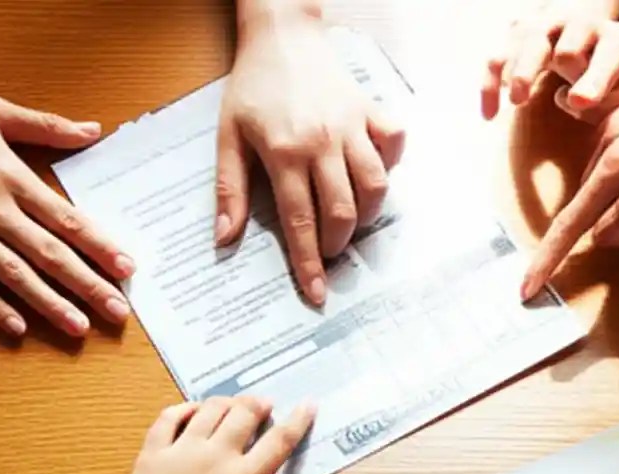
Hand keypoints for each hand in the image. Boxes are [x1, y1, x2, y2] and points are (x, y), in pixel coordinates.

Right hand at [0, 95, 135, 336]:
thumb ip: (47, 125)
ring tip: (79, 327)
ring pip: (14, 275)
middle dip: (88, 285)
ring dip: (49, 304)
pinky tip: (17, 328)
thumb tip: (94, 130)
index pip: (66, 218)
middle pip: (49, 254)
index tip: (126, 268)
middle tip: (118, 312)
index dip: (99, 245)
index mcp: (11, 177)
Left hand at [101, 397, 314, 473]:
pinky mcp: (153, 452)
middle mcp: (213, 456)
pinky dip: (186, 407)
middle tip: (266, 405)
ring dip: (228, 402)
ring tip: (236, 406)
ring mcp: (180, 450)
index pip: (278, 442)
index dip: (297, 421)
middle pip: (243, 413)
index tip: (309, 405)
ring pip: (210, 408)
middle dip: (260, 404)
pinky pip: (169, 416)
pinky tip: (195, 411)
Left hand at [217, 13, 404, 305]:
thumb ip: (229, 189)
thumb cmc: (252, 86)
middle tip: (327, 251)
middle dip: (337, 243)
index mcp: (285, 152)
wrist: (282, 34)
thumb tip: (225, 239)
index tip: (316, 293)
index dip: (308, 262)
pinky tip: (370, 173)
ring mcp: (352, 126)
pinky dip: (389, 165)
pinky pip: (393, 145)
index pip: (301, 221)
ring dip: (364, 214)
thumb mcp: (228, 136)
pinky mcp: (370, 111)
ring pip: (375, 186)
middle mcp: (323, 142)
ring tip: (346, 219)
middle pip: (343, 211)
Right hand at [483, 0, 618, 121]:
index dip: (595, 81)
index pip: (606, 59)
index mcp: (612, 40)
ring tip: (518, 100)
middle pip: (567, 51)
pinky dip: (490, 87)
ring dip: (522, 73)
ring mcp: (544, 27)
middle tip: (563, 97)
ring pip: (528, 47)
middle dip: (564, 71)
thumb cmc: (602, 71)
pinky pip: (497, 61)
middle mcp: (578, 26)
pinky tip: (490, 115)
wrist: (580, 26)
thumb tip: (574, 101)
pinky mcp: (515, 38)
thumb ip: (606, 103)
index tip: (580, 102)